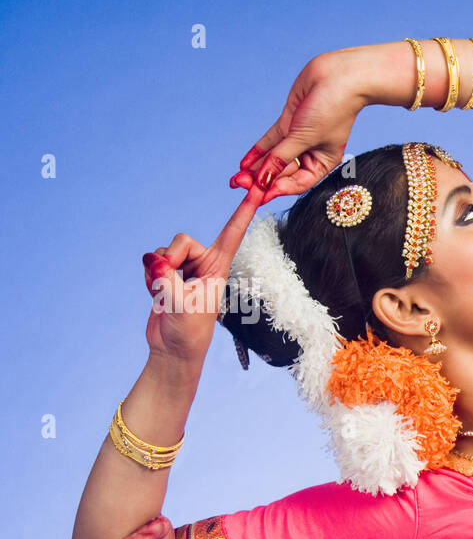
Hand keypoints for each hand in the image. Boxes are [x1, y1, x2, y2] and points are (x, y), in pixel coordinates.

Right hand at [140, 187, 261, 364]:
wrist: (173, 349)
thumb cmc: (188, 332)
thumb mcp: (181, 305)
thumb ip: (166, 279)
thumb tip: (154, 261)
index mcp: (218, 267)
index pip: (232, 234)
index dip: (243, 211)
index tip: (258, 189)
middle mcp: (203, 264)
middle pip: (181, 240)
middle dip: (169, 257)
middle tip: (168, 280)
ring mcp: (184, 268)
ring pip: (162, 252)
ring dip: (157, 272)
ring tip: (166, 294)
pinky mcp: (167, 275)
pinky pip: (151, 263)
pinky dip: (149, 279)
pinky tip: (158, 295)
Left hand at [230, 51, 368, 204]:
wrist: (338, 77)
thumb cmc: (332, 109)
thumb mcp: (304, 138)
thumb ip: (281, 158)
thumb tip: (264, 179)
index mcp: (322, 163)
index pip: (296, 183)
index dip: (276, 189)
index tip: (257, 196)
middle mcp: (310, 153)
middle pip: (282, 171)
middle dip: (262, 178)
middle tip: (240, 185)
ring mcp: (298, 138)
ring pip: (274, 157)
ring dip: (257, 167)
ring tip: (237, 177)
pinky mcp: (288, 122)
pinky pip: (270, 141)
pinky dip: (258, 151)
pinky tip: (244, 162)